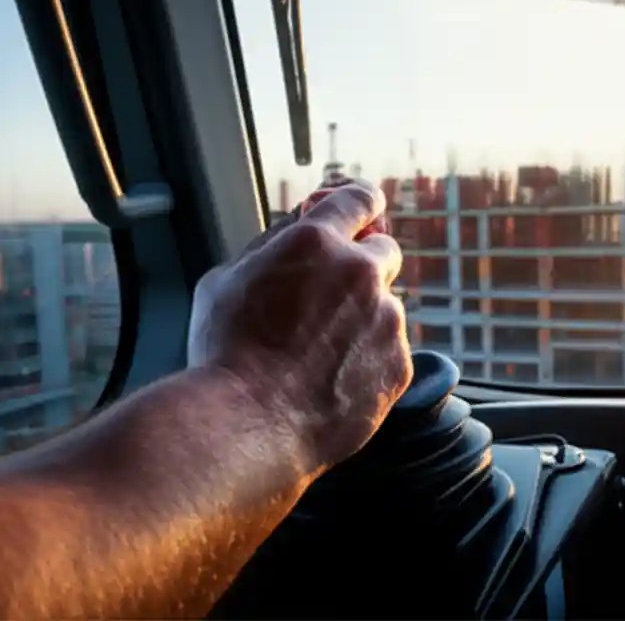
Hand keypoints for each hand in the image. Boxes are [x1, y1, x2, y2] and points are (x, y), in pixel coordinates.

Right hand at [187, 180, 411, 472]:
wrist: (246, 425)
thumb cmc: (225, 352)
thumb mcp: (227, 278)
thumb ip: (272, 245)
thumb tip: (298, 228)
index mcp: (318, 242)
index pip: (359, 199)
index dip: (360, 204)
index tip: (363, 210)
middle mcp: (361, 273)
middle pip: (383, 250)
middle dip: (361, 265)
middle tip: (330, 293)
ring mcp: (387, 320)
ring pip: (385, 307)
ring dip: (362, 319)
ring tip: (316, 355)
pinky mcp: (398, 365)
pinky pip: (389, 351)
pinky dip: (368, 360)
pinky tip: (330, 380)